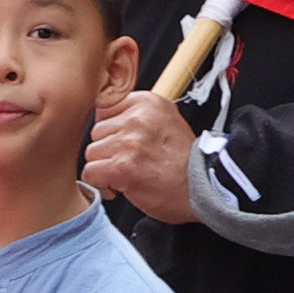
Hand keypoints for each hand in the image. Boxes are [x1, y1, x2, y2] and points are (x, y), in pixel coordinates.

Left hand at [82, 93, 196, 222]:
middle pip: (96, 131)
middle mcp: (139, 118)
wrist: (202, 189)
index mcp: (149, 102)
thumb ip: (136, 114)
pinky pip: (90, 172)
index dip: (114, 131)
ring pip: (91, 152)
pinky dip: (102, 183)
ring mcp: (130, 141)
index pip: (105, 110)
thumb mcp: (166, 122)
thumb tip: (100, 115)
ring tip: (130, 172)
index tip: (129, 143)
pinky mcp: (122, 166)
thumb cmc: (184, 162)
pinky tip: (122, 184)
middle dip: (109, 149)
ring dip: (105, 167)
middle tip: (134, 160)